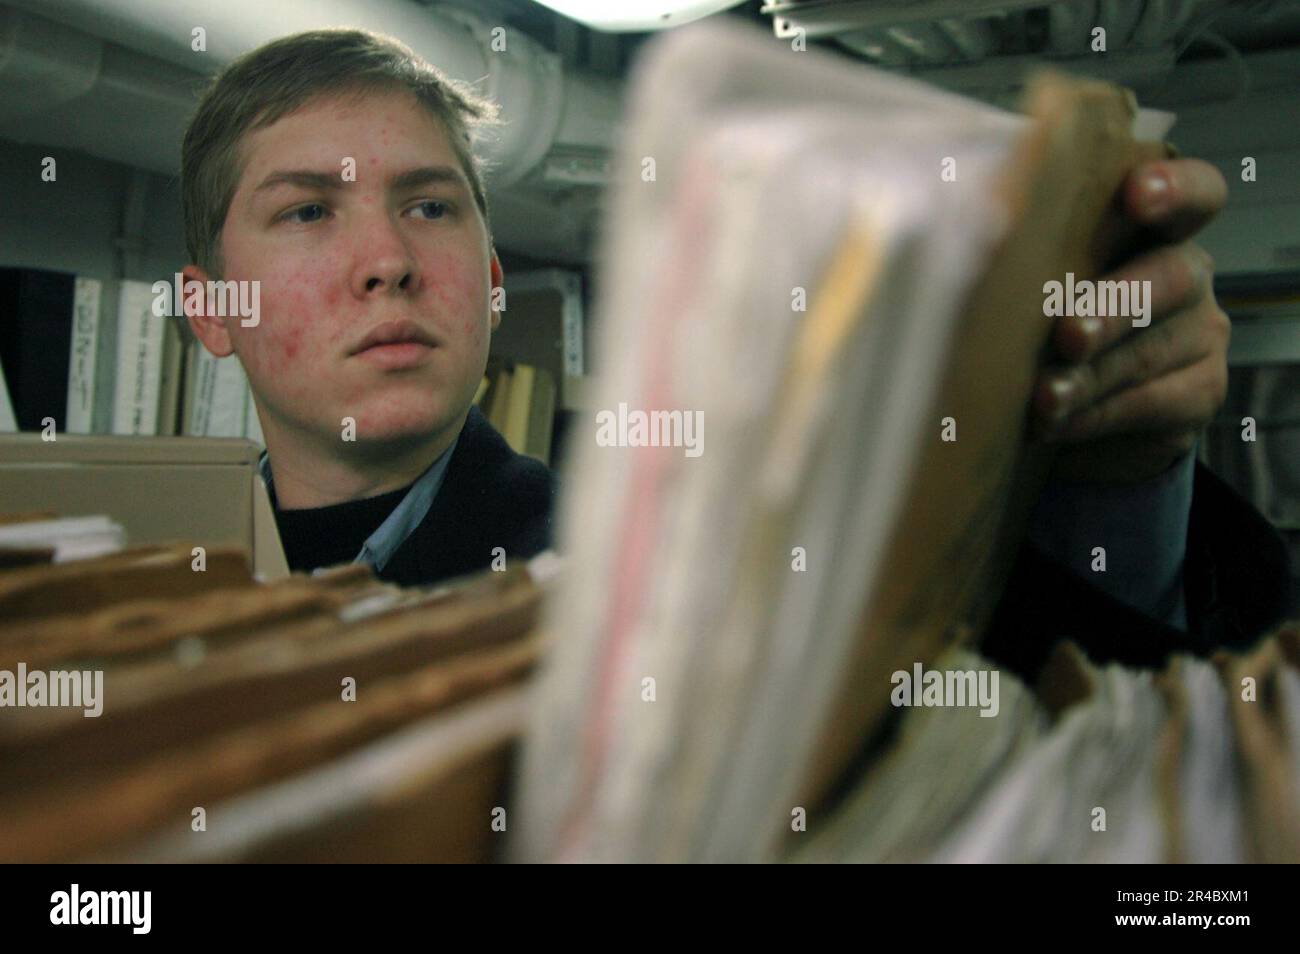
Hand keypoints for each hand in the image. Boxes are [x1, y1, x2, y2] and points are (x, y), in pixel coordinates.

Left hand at [1031, 158, 1231, 483]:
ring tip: (1045, 396)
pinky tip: (1056, 423)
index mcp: (1150, 230)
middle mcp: (1186, 272)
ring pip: (1151, 349)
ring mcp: (1200, 332)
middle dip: (1112, 306)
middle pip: (1169, 278)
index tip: (1138, 194)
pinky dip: (1097, 414)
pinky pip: (1153, 402)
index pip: (1195, 194)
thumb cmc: (1037, 332)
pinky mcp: (1200, 391)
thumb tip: (961, 248)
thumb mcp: (1031, 289)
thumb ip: (1023, 260)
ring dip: (1091, 375)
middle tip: (1068, 334)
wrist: (1072, 421)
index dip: (1175, 188)